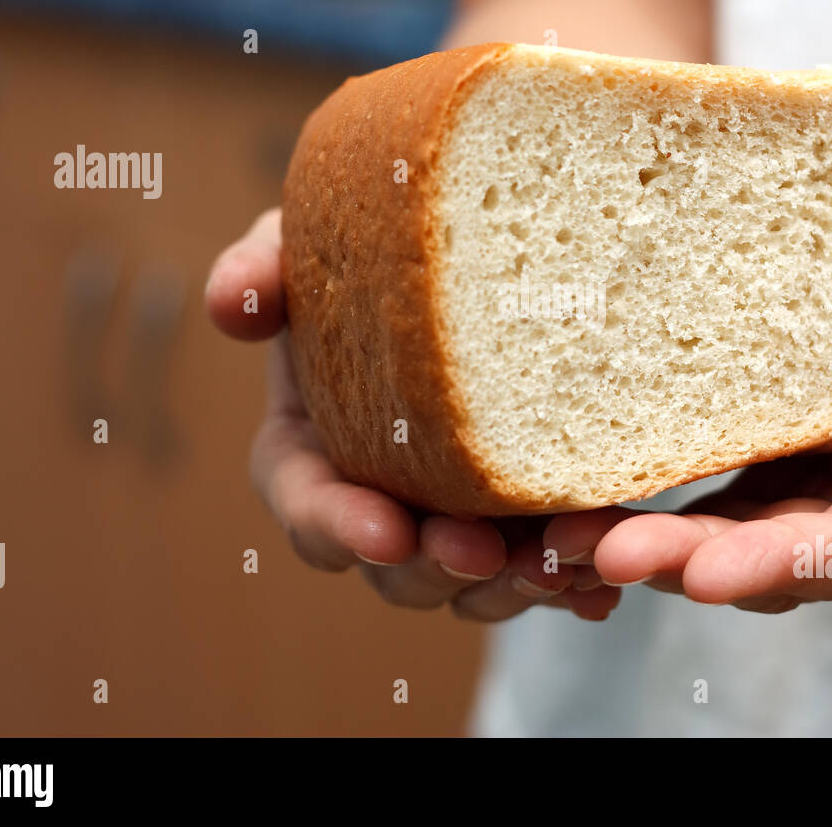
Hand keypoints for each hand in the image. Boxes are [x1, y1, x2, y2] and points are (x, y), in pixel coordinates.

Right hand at [206, 208, 620, 621]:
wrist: (470, 258)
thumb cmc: (374, 253)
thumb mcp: (312, 242)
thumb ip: (266, 265)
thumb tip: (229, 304)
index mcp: (314, 450)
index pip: (308, 507)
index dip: (339, 527)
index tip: (385, 529)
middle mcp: (382, 499)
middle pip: (394, 568)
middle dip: (436, 568)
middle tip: (481, 550)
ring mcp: (453, 520)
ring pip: (473, 587)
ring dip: (515, 587)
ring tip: (564, 561)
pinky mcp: (520, 524)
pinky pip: (542, 573)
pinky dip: (570, 587)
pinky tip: (602, 588)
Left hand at [544, 251, 831, 612]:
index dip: (799, 565)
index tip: (722, 574)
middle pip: (773, 552)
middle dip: (688, 560)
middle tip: (598, 552)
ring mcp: (821, 485)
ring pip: (725, 524)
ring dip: (642, 534)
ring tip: (553, 534)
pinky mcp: (782, 446)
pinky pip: (712, 475)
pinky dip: (647, 486)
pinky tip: (576, 478)